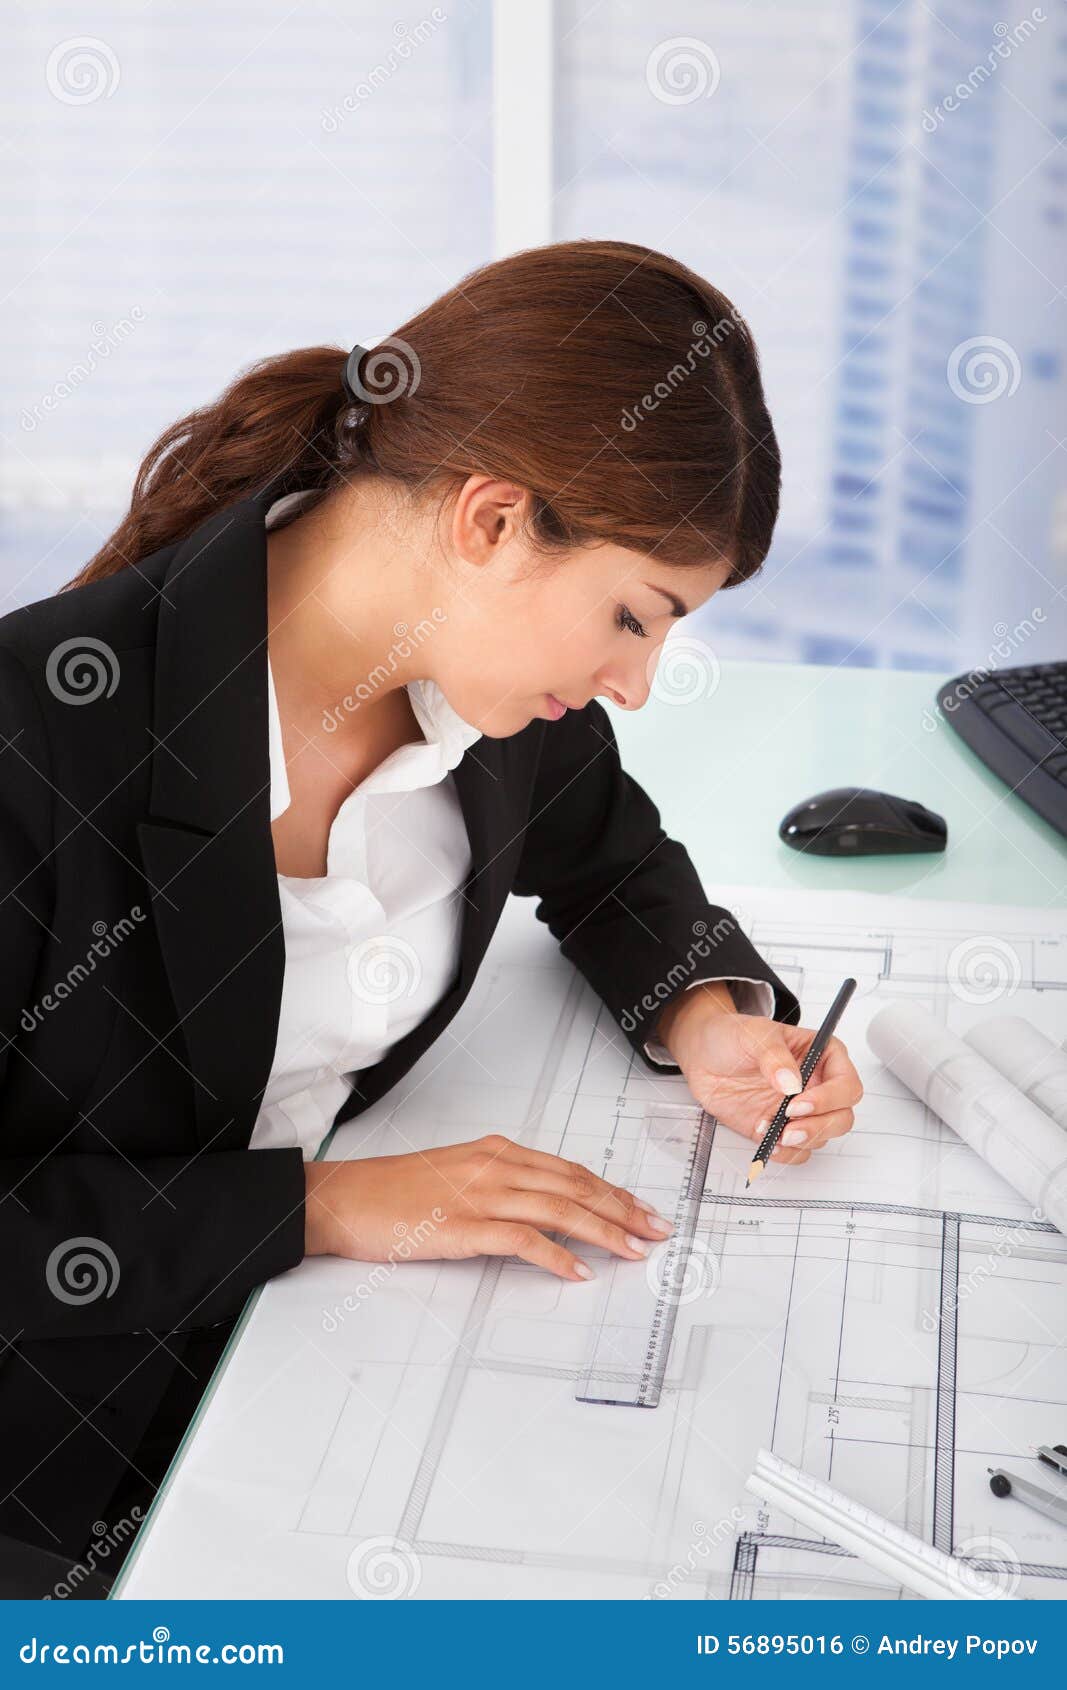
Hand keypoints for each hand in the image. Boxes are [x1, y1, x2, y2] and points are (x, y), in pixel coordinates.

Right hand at [304, 1134, 674, 1279]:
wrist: (342, 1198)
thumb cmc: (391, 1191)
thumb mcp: (454, 1174)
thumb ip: (496, 1184)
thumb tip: (537, 1208)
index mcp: (496, 1152)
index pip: (570, 1170)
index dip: (613, 1191)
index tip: (642, 1209)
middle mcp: (496, 1166)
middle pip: (576, 1186)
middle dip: (624, 1209)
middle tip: (659, 1229)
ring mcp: (481, 1195)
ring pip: (560, 1209)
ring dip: (605, 1231)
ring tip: (636, 1250)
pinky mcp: (463, 1227)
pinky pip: (522, 1240)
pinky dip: (557, 1255)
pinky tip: (580, 1271)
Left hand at [657, 994, 863, 1165]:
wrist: (704, 1056)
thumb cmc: (733, 1036)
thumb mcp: (754, 1034)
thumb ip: (774, 1057)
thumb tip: (791, 1083)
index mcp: (823, 1055)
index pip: (846, 1083)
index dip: (829, 1098)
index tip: (798, 1104)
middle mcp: (818, 1085)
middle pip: (842, 1116)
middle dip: (818, 1127)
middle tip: (788, 1129)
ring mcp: (801, 1110)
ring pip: (823, 1136)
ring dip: (798, 1140)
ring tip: (766, 1128)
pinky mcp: (783, 1129)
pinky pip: (799, 1152)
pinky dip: (786, 1153)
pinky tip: (766, 1140)